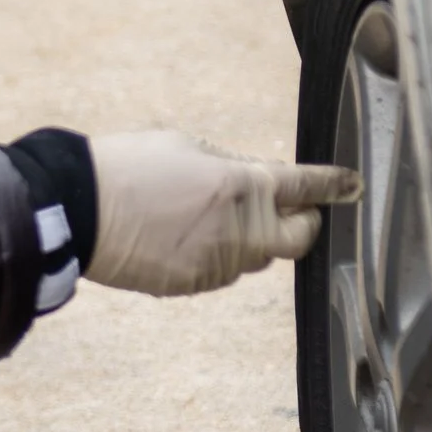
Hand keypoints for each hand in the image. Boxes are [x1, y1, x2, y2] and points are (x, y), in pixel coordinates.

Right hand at [87, 132, 358, 295]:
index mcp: (242, 185)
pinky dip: (215, 255)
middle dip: (302, 223)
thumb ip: (233, 165)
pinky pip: (221, 271)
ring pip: (256, 257)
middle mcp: (240, 230)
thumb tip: (260, 180)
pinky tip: (181, 236)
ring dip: (250, 238)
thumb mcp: (187, 146)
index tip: (353, 186)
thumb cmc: (129, 167)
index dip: (334, 185)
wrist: (79, 209)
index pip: (306, 186)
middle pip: (298, 238)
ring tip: (206, 215)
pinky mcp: (194, 285)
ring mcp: (218, 264)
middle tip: (292, 209)